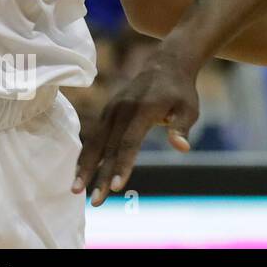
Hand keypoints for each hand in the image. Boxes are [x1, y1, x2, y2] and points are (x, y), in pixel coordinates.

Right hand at [72, 44, 200, 205]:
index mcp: (143, 109)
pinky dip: (86, 155)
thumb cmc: (180, 92)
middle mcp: (122, 110)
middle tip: (96, 201)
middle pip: (109, 147)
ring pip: (95, 142)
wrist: (166, 66)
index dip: (122, 165)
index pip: (130, 142)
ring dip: (85, 167)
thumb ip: (182, 128)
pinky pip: (94, 136)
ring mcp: (112, 110)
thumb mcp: (189, 108)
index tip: (116, 187)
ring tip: (76, 191)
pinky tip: (80, 173)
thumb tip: (182, 148)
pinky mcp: (107, 112)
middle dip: (100, 175)